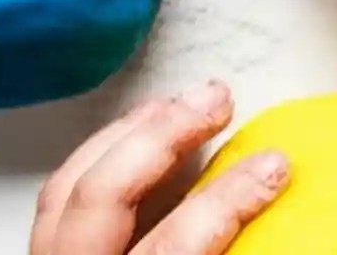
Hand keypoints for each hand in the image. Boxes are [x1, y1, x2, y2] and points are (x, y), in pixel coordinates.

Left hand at [30, 80, 289, 254]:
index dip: (229, 199)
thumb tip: (280, 215)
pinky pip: (56, 201)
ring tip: (175, 105)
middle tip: (218, 98)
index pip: (174, 246)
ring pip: (65, 188)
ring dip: (124, 136)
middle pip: (103, 194)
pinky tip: (129, 143)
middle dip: (162, 135)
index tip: (274, 164)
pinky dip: (94, 160)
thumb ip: (230, 254)